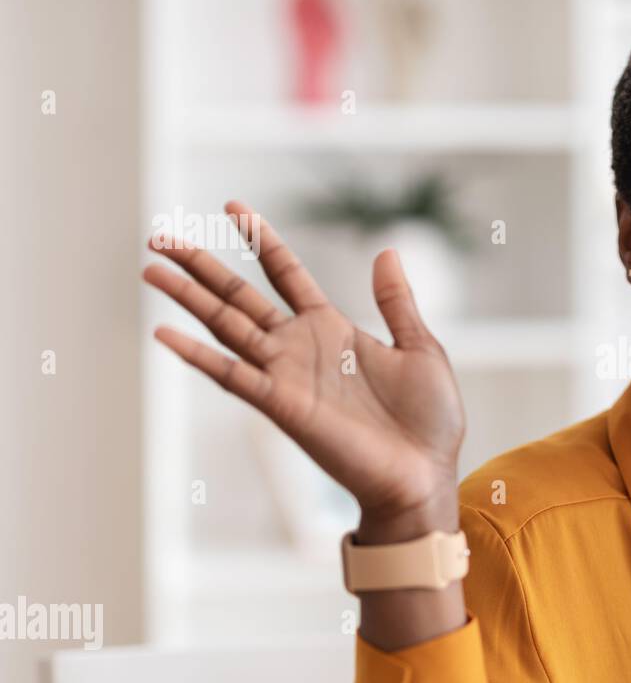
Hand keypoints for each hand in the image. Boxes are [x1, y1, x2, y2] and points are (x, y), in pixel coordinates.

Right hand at [142, 201, 464, 537]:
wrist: (425, 474)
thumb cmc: (428, 421)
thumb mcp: (420, 347)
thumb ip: (395, 302)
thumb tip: (386, 251)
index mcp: (333, 330)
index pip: (287, 274)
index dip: (261, 240)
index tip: (233, 207)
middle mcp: (301, 349)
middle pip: (240, 297)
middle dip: (201, 266)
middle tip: (161, 236)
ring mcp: (287, 376)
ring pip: (226, 326)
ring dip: (188, 298)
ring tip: (150, 267)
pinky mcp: (283, 405)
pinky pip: (232, 375)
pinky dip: (197, 355)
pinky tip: (163, 332)